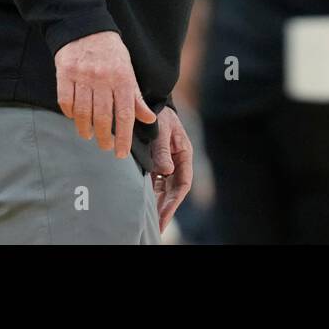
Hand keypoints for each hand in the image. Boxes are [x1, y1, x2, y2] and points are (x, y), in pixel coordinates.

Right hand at [54, 30, 155, 158]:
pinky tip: (74, 118)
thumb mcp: (129, 71)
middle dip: (104, 138)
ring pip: (82, 112)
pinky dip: (69, 114)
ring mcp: (82, 76)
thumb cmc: (111, 53)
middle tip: (106, 146)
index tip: (121, 153)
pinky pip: (65, 101)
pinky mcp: (65, 73)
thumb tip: (149, 119)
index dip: (124, 137)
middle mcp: (103, 78)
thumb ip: (136, 97)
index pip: (124, 114)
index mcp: (122, 78)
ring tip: (89, 135)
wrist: (86, 28)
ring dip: (85, 129)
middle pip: (103, 117)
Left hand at [149, 106, 192, 233]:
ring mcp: (168, 162)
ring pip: (164, 188)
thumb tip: (165, 171)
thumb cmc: (160, 115)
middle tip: (158, 227)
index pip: (183, 183)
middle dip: (166, 209)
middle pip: (174, 190)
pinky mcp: (157, 162)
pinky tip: (144, 205)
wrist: (151, 102)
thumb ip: (162, 149)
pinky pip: (155, 181)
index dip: (174, 202)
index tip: (164, 215)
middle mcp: (178, 161)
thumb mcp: (162, 130)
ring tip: (150, 221)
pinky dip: (150, 193)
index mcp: (184, 154)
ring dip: (158, 204)